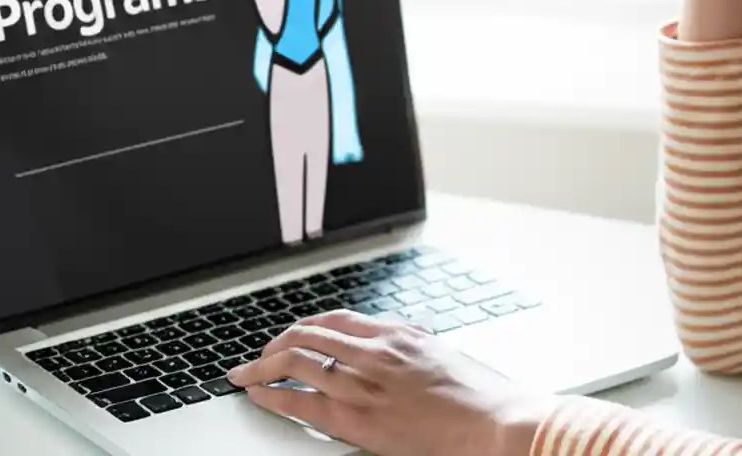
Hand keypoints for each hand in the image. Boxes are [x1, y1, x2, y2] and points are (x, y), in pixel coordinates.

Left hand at [227, 311, 554, 455]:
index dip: (305, 326)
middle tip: (256, 356)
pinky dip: (274, 396)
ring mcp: (366, 384)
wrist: (498, 423)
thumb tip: (394, 342)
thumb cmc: (482, 396)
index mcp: (398, 333)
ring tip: (244, 375)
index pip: (336, 319)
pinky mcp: (361, 419)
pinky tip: (259, 396)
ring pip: (298, 362)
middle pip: (308, 334)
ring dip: (262, 366)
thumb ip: (413, 345)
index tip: (290, 335)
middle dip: (274, 344)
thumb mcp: (443, 355)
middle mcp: (377, 351)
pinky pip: (304, 402)